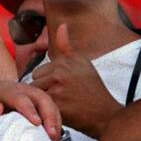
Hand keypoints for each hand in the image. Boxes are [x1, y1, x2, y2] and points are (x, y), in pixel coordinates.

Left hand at [0, 79, 61, 140]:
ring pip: (49, 104)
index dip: (30, 110)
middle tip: (52, 135)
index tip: (36, 123)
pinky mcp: (35, 105)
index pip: (21, 98)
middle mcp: (22, 90)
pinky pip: (49, 111)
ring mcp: (30, 96)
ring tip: (54, 140)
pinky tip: (53, 139)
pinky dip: (54, 124)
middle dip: (50, 116)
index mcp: (6, 89)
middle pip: (42, 98)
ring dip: (55, 122)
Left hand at [30, 24, 119, 138]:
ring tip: (61, 105)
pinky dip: (46, 110)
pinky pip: (40, 105)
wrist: (106, 115)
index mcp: (67, 60)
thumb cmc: (93, 90)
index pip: (39, 72)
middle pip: (34, 82)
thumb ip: (66, 47)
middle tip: (63, 98)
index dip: (48, 82)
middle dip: (44, 91)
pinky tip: (60, 112)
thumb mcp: (83, 63)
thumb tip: (61, 25)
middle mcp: (63, 70)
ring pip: (35, 94)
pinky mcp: (56, 103)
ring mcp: (59, 87)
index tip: (64, 88)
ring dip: (44, 101)